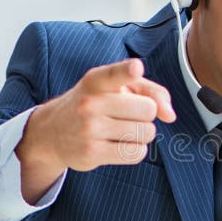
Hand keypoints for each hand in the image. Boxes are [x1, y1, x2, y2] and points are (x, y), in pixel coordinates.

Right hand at [15, 59, 175, 202]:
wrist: (51, 132)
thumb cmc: (94, 105)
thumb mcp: (115, 87)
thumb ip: (149, 91)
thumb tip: (170, 115)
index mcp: (96, 81)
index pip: (114, 74)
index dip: (127, 71)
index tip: (136, 68)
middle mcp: (90, 103)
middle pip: (148, 109)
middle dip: (146, 114)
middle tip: (129, 114)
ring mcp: (90, 129)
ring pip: (146, 133)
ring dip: (142, 133)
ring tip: (123, 129)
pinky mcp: (92, 153)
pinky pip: (136, 153)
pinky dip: (136, 150)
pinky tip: (119, 144)